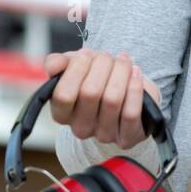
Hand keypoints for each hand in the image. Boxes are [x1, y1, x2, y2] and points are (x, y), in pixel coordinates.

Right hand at [43, 48, 161, 148]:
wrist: (129, 89)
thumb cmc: (97, 76)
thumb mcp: (74, 66)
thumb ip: (58, 63)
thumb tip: (54, 65)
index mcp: (61, 113)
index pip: (63, 95)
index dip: (76, 69)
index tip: (86, 55)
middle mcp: (80, 128)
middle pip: (90, 93)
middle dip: (103, 65)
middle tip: (109, 57)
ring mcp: (104, 135)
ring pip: (112, 99)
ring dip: (121, 72)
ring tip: (124, 62)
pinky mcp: (127, 137)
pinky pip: (130, 113)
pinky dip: (135, 88)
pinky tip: (136, 73)